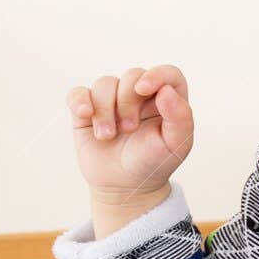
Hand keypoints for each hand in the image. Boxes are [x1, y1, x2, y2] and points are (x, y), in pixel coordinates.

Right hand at [67, 65, 194, 228]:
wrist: (125, 185)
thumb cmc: (154, 162)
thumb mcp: (176, 145)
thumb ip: (180, 117)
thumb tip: (166, 90)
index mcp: (167, 99)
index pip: (167, 73)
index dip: (156, 75)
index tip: (143, 89)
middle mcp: (140, 95)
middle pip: (132, 76)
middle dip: (127, 102)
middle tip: (128, 129)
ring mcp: (113, 101)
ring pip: (105, 83)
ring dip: (104, 110)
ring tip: (107, 136)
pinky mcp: (88, 111)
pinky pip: (78, 93)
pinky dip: (79, 100)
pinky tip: (85, 114)